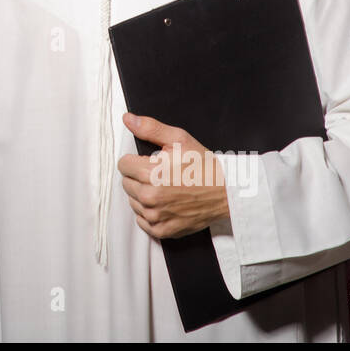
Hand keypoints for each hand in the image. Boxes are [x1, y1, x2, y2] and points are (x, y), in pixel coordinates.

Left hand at [117, 111, 230, 238]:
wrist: (226, 192)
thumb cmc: (205, 166)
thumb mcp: (179, 140)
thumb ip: (150, 129)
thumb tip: (129, 120)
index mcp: (151, 174)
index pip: (123, 165)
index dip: (135, 160)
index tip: (149, 161)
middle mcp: (150, 198)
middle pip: (126, 183)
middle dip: (139, 177)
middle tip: (161, 174)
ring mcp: (156, 216)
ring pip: (133, 202)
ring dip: (144, 195)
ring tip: (165, 188)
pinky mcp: (163, 230)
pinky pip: (142, 221)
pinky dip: (150, 213)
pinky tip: (165, 203)